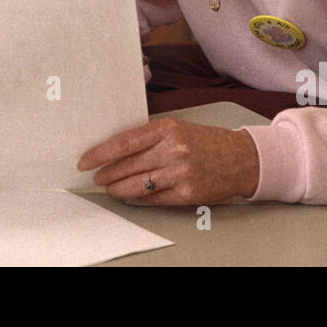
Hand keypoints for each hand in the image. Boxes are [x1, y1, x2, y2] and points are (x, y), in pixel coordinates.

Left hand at [78, 118, 259, 204]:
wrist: (241, 158)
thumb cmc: (206, 141)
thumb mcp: (178, 128)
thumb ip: (150, 136)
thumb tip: (116, 148)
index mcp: (168, 129)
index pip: (124, 142)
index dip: (100, 153)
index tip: (85, 160)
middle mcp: (173, 150)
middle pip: (127, 165)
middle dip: (106, 173)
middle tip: (95, 176)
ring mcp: (180, 173)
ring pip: (137, 185)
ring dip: (118, 188)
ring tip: (110, 187)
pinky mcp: (187, 193)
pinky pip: (154, 198)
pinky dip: (138, 198)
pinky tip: (130, 195)